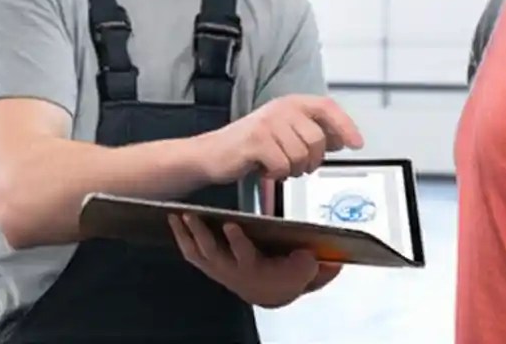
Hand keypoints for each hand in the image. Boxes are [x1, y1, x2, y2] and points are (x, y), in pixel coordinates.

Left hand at [169, 213, 342, 307]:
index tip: (231, 225)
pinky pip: (191, 251)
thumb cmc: (285, 277)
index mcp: (256, 272)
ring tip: (180, 212)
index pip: (245, 258)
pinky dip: (181, 236)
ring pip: (198, 251)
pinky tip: (176, 219)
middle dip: (202, 234)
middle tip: (193, 215)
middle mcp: (233, 271)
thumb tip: (329, 259)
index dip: (237, 242)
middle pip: (213, 253)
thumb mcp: (305, 274)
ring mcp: (218, 268)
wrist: (270, 293)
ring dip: (187, 233)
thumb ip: (316, 267)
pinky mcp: (208, 263)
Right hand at [198, 94, 363, 182]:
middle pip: (318, 139)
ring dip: (292, 169)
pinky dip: (276, 174)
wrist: (211, 154)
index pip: (327, 108)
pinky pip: (283, 165)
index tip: (356, 144)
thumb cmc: (248, 146)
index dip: (345, 125)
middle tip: (296, 166)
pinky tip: (264, 169)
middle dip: (312, 160)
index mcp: (290, 104)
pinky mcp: (256, 141)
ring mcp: (268, 123)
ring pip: (302, 155)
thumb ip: (310, 133)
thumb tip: (340, 139)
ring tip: (276, 165)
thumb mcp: (283, 134)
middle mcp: (280, 109)